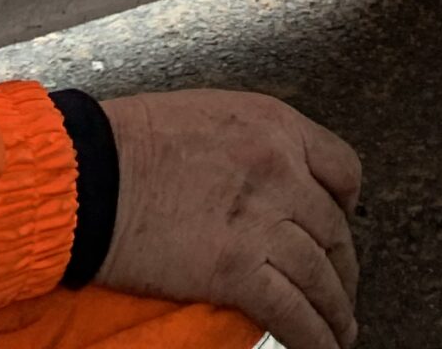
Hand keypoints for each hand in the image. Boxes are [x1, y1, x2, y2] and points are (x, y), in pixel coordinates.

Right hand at [97, 89, 361, 348]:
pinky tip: (320, 346)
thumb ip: (255, 145)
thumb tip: (267, 182)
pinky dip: (311, 334)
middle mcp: (282, 170)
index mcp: (278, 127)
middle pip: (333, 228)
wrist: (94, 171)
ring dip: (334, 309)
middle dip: (343, 267)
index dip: (347, 204)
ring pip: (319, 274)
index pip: (341, 167)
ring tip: (339, 330)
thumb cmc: (137, 141)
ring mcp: (263, 220)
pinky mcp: (236, 269)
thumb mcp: (215, 117)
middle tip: (342, 290)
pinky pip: (290, 309)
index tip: (343, 224)